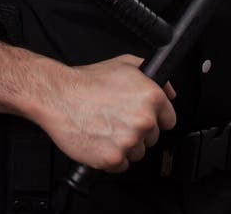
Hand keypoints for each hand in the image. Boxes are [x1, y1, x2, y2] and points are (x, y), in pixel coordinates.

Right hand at [32, 54, 176, 172]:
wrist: (60, 96)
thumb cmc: (89, 80)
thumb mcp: (126, 64)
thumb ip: (155, 77)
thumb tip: (170, 92)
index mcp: (151, 97)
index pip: (169, 119)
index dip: (155, 118)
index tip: (142, 116)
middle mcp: (144, 120)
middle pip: (152, 137)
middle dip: (138, 130)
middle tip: (118, 118)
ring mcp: (129, 141)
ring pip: (137, 152)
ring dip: (125, 145)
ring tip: (107, 127)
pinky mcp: (113, 158)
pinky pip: (121, 165)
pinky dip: (111, 157)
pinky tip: (100, 139)